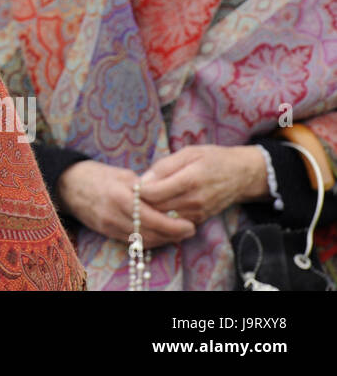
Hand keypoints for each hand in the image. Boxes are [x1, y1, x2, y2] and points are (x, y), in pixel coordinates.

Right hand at [58, 160, 195, 246]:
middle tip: (189, 230)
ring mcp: (108, 226)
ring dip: (163, 240)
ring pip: (142, 241)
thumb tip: (166, 198)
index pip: (152, 218)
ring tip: (178, 233)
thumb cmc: (97, 175)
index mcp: (119, 197)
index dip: (173, 225)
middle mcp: (113, 215)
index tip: (190, 224)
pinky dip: (149, 240)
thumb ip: (144, 189)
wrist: (68, 184)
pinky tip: (160, 235)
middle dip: (172, 235)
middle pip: (149, 233)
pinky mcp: (106, 232)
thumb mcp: (122, 175)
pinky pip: (133, 242)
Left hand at [139, 145, 267, 225]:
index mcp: (189, 179)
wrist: (242, 175)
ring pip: (163, 218)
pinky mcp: (199, 220)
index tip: (133, 183)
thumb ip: (164, 166)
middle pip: (156, 208)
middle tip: (132, 193)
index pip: (153, 193)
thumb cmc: (212, 158)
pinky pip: (174, 222)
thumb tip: (142, 180)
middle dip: (141, 202)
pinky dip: (163, 216)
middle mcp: (194, 200)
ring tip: (143, 199)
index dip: (138, 189)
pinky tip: (158, 205)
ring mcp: (198, 213)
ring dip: (151, 211)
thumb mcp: (188, 152)